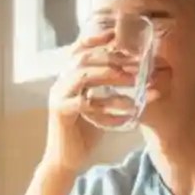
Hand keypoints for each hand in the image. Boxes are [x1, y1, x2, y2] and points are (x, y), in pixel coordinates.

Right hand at [40, 31, 135, 174]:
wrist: (67, 159)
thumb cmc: (85, 132)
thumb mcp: (99, 105)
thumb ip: (108, 89)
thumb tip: (135, 74)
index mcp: (68, 78)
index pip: (79, 50)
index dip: (96, 39)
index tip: (118, 34)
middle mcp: (61, 83)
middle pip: (84, 58)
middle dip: (111, 57)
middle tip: (136, 62)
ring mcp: (58, 96)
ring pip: (83, 76)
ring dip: (110, 75)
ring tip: (133, 80)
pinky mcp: (60, 113)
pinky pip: (85, 103)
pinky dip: (108, 105)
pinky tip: (127, 109)